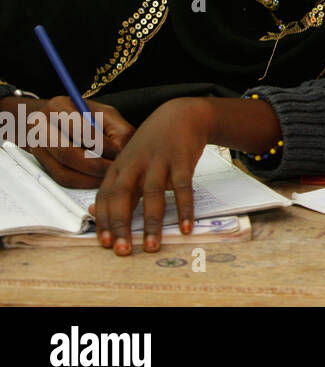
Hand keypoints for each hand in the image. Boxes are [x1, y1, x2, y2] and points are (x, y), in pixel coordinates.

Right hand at [11, 96, 133, 186]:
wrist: (55, 118)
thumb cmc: (87, 116)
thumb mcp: (106, 114)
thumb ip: (117, 129)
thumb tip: (121, 153)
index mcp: (58, 106)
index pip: (81, 130)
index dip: (102, 145)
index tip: (118, 153)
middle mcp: (41, 126)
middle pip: (67, 153)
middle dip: (95, 165)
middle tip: (113, 169)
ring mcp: (36, 145)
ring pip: (63, 170)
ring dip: (88, 178)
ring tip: (107, 177)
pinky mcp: (40, 162)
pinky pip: (60, 178)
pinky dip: (81, 182)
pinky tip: (95, 180)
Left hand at [91, 98, 212, 254]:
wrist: (182, 115)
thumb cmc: (153, 143)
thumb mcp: (129, 161)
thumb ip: (115, 186)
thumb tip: (95, 212)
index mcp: (120, 166)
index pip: (106, 197)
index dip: (104, 221)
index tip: (104, 243)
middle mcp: (136, 164)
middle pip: (123, 196)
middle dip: (121, 225)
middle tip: (122, 251)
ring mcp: (159, 161)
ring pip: (152, 195)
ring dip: (151, 223)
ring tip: (152, 246)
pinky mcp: (182, 160)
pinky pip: (183, 188)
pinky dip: (184, 209)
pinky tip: (186, 226)